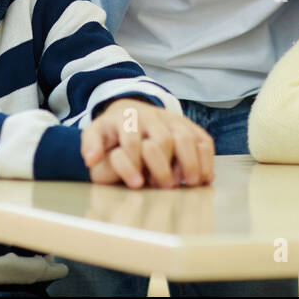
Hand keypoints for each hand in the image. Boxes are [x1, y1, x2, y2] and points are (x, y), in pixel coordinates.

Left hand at [81, 98, 214, 188]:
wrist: (130, 110)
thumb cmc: (114, 131)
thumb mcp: (96, 133)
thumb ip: (91, 145)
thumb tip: (91, 160)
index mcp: (126, 119)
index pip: (131, 140)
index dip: (133, 163)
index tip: (136, 184)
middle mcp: (151, 116)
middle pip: (163, 139)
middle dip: (164, 166)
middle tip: (166, 187)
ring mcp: (172, 119)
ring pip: (186, 137)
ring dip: (190, 162)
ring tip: (191, 183)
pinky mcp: (188, 125)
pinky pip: (203, 139)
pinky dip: (207, 158)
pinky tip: (205, 177)